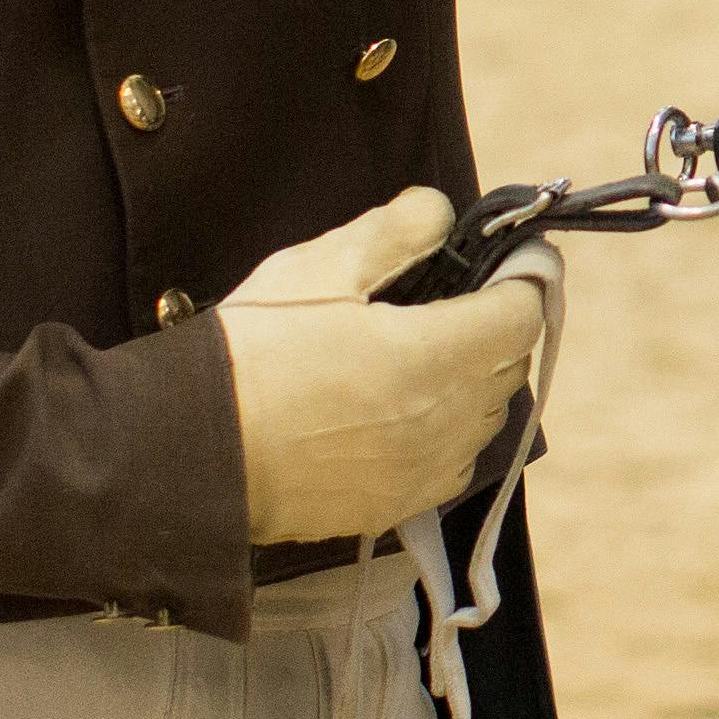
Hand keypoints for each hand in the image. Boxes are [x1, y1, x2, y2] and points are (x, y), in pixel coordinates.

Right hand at [215, 188, 555, 546]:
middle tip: (450, 302)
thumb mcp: (319, 268)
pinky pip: (454, 463)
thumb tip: (441, 213)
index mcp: (436, 355)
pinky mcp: (399, 504)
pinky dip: (447, 433)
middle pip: (510, 364)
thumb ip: (396, 230)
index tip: (505, 262)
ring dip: (473, 382)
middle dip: (494, 327)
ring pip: (487, 416)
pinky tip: (403, 413)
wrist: (195, 452)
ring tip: (421, 357)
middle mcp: (447, 420)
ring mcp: (426, 470)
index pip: (523, 312)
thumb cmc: (254, 352)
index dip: (521, 278)